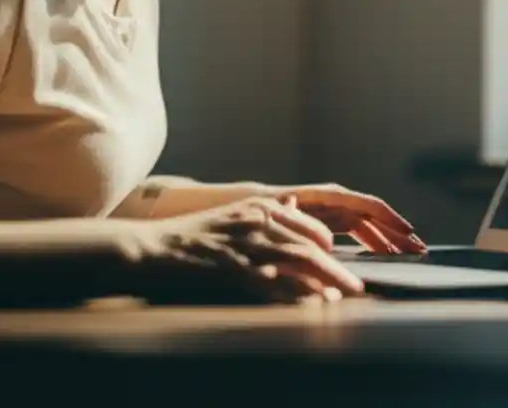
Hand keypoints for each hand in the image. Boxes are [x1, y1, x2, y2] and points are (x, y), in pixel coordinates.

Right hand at [127, 196, 364, 303]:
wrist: (153, 246)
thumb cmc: (191, 234)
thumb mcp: (232, 213)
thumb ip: (265, 213)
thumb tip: (293, 204)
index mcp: (258, 207)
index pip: (306, 226)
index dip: (326, 245)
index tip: (336, 260)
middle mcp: (257, 221)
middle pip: (309, 245)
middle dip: (336, 267)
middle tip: (355, 285)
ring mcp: (246, 245)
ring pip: (298, 261)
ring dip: (325, 280)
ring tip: (344, 295)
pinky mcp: (234, 268)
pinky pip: (274, 281)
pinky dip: (296, 292)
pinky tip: (311, 303)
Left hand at [277, 183, 426, 254]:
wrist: (255, 206)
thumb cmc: (269, 209)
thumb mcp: (283, 214)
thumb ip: (300, 220)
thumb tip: (316, 233)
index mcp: (332, 198)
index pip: (369, 206)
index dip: (390, 220)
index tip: (409, 234)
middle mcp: (340, 202)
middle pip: (378, 217)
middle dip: (399, 233)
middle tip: (420, 251)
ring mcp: (340, 211)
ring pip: (373, 226)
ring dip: (392, 240)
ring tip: (411, 255)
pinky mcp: (336, 222)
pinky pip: (363, 233)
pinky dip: (376, 244)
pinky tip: (387, 257)